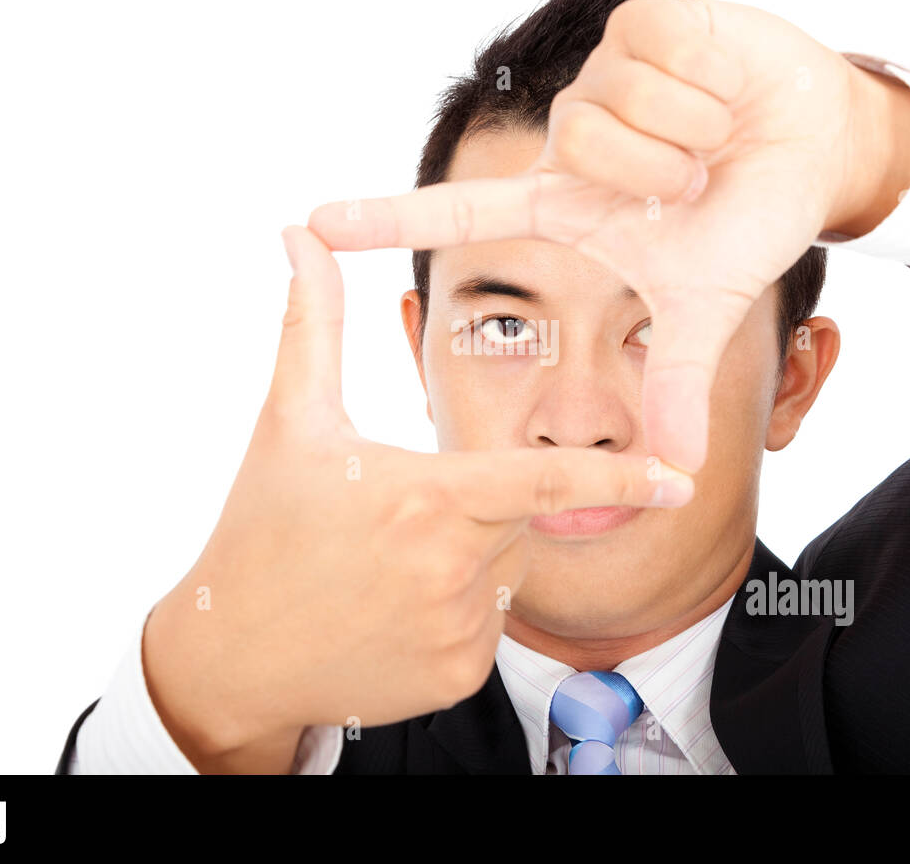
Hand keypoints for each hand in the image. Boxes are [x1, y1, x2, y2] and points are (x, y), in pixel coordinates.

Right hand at [141, 224, 693, 770]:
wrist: (231, 657)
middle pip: (516, 518)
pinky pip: (489, 625)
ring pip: (505, 572)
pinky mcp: (456, 676)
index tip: (679, 479)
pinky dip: (456, 612)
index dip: (619, 476)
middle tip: (397, 519)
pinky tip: (393, 610)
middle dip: (477, 507)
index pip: (545, 480)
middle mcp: (451, 570)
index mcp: (426, 499)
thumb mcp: (290, 423)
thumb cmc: (260, 532)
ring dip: (467, 560)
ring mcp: (456, 633)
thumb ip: (313, 323)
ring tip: (385, 568)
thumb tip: (298, 233)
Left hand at [307, 0, 909, 471]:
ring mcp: (602, 80)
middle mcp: (571, 140)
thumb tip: (678, 469)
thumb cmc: (748, 213)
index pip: (464, 214)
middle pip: (583, 152)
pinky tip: (727, 92)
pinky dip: (712, 83)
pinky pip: (659, 53)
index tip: (313, 224)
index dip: (390, 220)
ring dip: (693, 133)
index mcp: (566, 204)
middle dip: (663, 175)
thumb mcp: (704, 303)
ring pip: (622, 106)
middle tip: (701, 181)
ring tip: (716, 137)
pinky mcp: (641, 24)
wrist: (815, 143)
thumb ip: (677, 379)